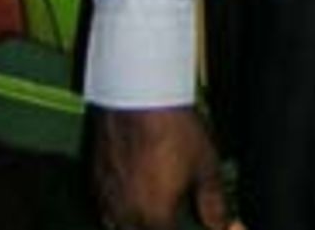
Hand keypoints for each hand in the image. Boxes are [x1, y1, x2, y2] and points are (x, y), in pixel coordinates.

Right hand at [91, 104, 242, 229]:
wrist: (138, 98)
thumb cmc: (174, 130)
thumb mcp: (205, 165)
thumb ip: (212, 201)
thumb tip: (219, 224)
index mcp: (153, 218)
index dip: (179, 228)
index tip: (183, 220)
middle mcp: (125, 215)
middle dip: (155, 226)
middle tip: (169, 211)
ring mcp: (106, 199)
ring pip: (118, 226)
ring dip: (135, 222)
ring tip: (151, 202)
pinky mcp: (95, 181)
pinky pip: (105, 207)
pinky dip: (118, 206)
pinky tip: (133, 188)